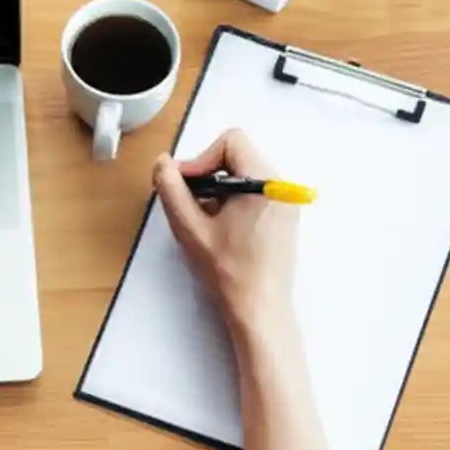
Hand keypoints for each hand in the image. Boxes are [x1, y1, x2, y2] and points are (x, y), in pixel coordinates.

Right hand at [152, 129, 298, 332]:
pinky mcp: (285, 215)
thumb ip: (171, 189)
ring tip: (206, 220)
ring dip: (219, 189)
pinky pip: (256, 190)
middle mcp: (281, 185)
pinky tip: (223, 229)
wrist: (260, 308)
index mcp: (264, 182)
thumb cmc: (228, 271)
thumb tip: (163, 162)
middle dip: (209, 174)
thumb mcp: (189, 227)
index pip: (231, 140)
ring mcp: (286, 201)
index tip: (187, 187)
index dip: (202, 158)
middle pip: (238, 155)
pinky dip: (234, 200)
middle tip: (191, 204)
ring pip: (244, 173)